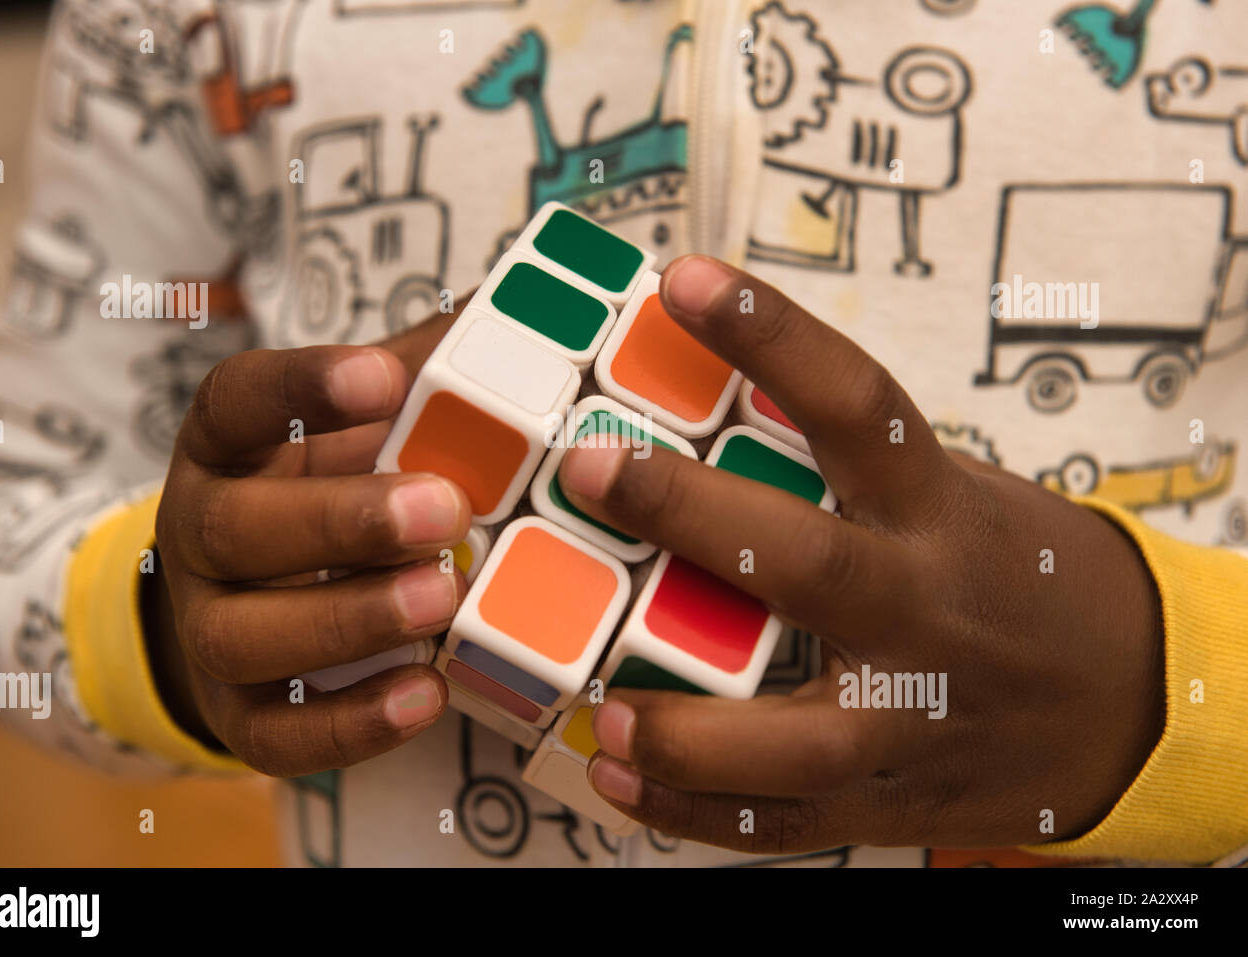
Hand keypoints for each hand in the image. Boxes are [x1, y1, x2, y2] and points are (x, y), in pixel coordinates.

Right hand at [149, 311, 470, 775]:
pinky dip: (350, 723)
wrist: (262, 600)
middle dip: (341, 522)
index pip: (236, 402)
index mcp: (228, 449)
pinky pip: (274, 735)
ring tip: (441, 598)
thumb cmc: (337, 490)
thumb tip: (518, 317)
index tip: (380, 376)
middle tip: (444, 509)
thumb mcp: (369, 427)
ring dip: (347, 620)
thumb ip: (427, 375)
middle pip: (233, 529)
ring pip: (243, 637)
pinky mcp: (239, 714)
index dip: (299, 388)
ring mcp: (209, 628)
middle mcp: (199, 535)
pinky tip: (429, 693)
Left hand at [558, 256, 1164, 852]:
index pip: (856, 403)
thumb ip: (849, 474)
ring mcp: (912, 716)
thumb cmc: (1016, 579)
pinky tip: (623, 778)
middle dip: (690, 514)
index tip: (685, 279)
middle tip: (588, 470)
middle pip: (809, 562)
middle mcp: (925, 609)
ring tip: (599, 709)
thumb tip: (703, 409)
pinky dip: (698, 813)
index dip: (771, 334)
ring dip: (687, 732)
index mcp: (938, 513)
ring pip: (797, 741)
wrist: (1133, 702)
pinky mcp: (895, 799)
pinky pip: (790, 825)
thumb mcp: (952, 497)